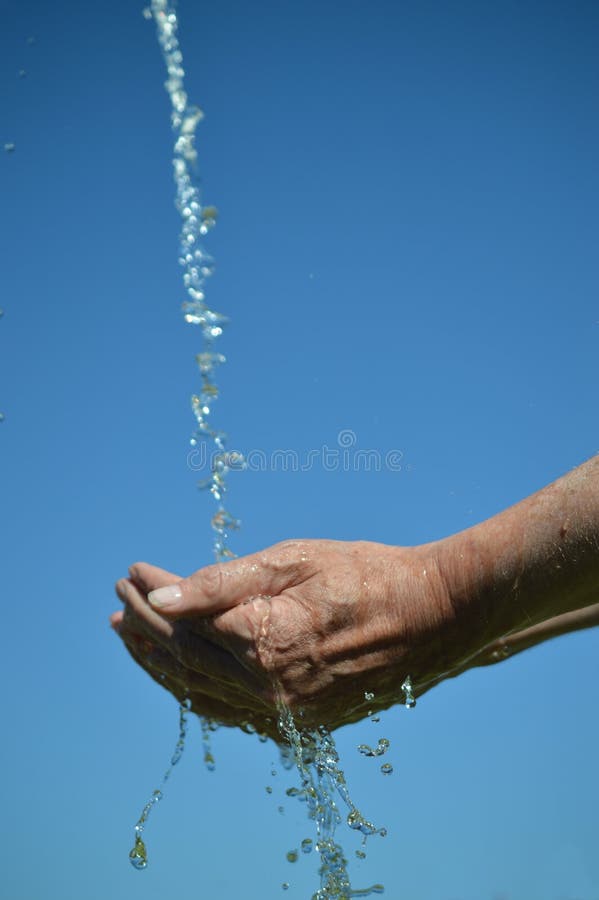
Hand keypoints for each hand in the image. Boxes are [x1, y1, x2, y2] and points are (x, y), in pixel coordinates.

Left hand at [113, 538, 476, 733]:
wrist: (434, 617)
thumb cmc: (366, 575)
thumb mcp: (293, 561)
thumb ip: (223, 582)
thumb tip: (164, 594)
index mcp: (264, 642)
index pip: (183, 621)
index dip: (153, 592)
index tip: (134, 569)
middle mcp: (267, 689)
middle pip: (182, 660)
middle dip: (144, 628)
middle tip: (120, 600)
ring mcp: (284, 713)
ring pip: (199, 693)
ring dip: (159, 664)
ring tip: (130, 637)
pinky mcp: (299, 723)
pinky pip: (230, 713)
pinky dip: (196, 691)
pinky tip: (180, 675)